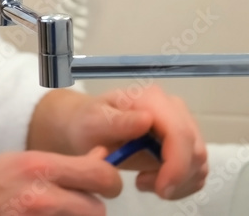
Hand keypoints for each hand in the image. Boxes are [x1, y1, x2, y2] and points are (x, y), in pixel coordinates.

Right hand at [0, 147, 121, 214]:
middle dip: (89, 206)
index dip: (108, 180)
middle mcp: (43, 197)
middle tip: (73, 202)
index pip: (101, 176)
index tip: (103, 182)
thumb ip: (63, 163)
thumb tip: (102, 158)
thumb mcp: (23, 162)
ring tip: (51, 210)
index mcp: (40, 168)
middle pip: (97, 209)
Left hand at [60, 85, 207, 198]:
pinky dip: (181, 184)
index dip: (177, 164)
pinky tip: (155, 181)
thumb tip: (147, 120)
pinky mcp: (186, 144)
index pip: (179, 133)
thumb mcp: (94, 122)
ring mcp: (183, 125)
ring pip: (199, 163)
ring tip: (143, 181)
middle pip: (195, 150)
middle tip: (142, 184)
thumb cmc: (89, 123)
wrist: (90, 127)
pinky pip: (197, 171)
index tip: (161, 188)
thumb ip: (118, 121)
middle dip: (175, 177)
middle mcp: (173, 109)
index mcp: (152, 99)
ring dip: (177, 182)